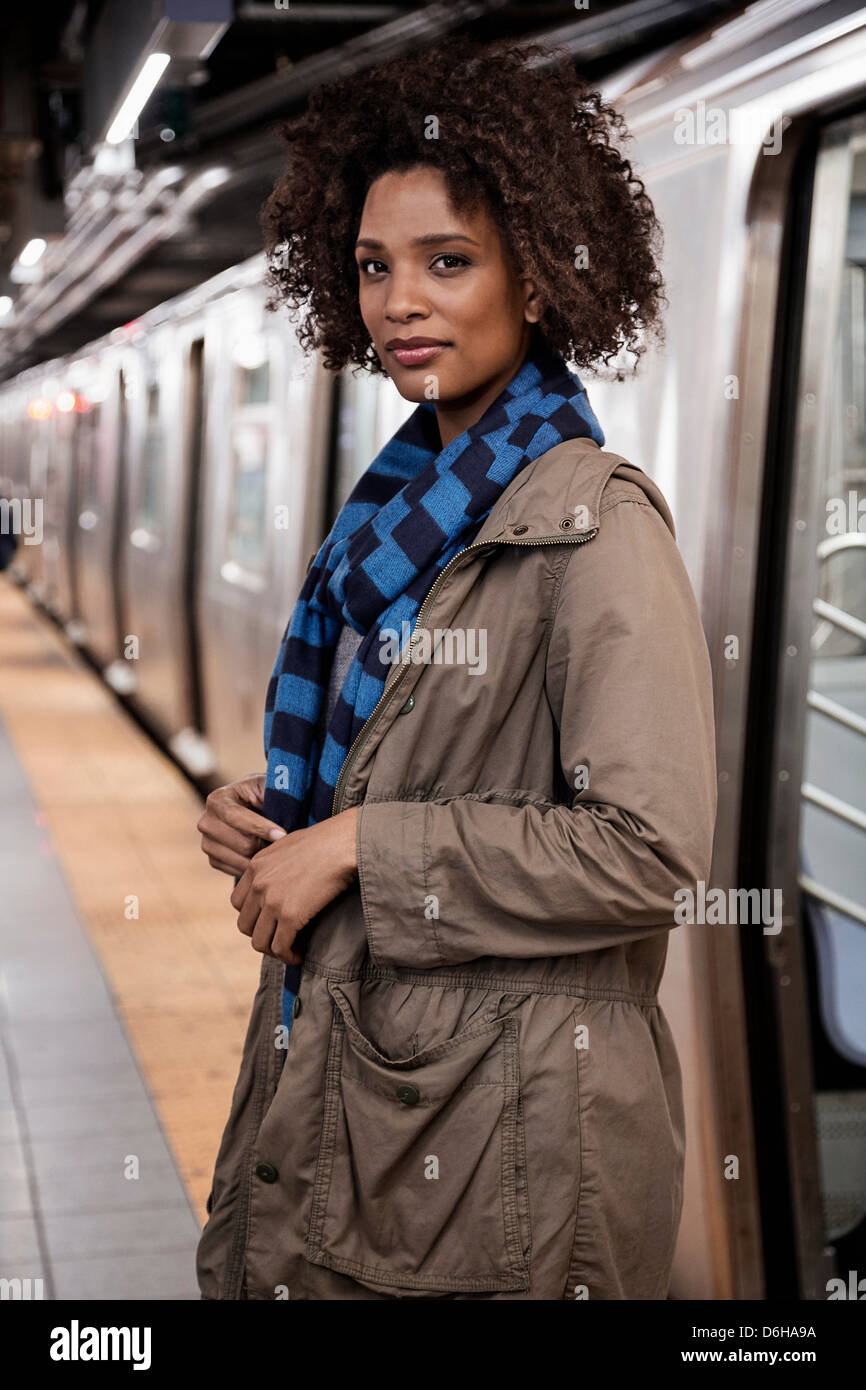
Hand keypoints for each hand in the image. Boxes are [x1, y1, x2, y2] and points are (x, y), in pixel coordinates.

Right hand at [197, 773, 286, 876]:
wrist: (255, 809)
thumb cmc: (265, 795)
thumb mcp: (268, 786)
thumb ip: (274, 792)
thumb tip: (284, 807)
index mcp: (218, 799)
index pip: (235, 816)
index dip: (260, 827)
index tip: (282, 835)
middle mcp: (206, 821)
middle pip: (241, 843)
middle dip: (264, 844)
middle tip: (281, 841)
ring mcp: (207, 842)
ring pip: (240, 860)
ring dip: (260, 856)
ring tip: (271, 846)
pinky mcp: (213, 859)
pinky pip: (236, 871)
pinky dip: (252, 866)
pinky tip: (260, 854)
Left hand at [230, 808, 359, 963]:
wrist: (345, 843)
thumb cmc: (327, 840)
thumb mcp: (290, 844)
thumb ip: (277, 863)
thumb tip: (283, 875)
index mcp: (256, 866)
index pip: (237, 902)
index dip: (252, 916)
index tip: (269, 921)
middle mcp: (258, 884)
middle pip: (245, 925)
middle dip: (261, 935)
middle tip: (280, 939)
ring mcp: (272, 901)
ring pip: (260, 941)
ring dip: (273, 951)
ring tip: (290, 951)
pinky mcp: (291, 916)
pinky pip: (280, 947)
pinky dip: (288, 957)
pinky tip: (299, 956)